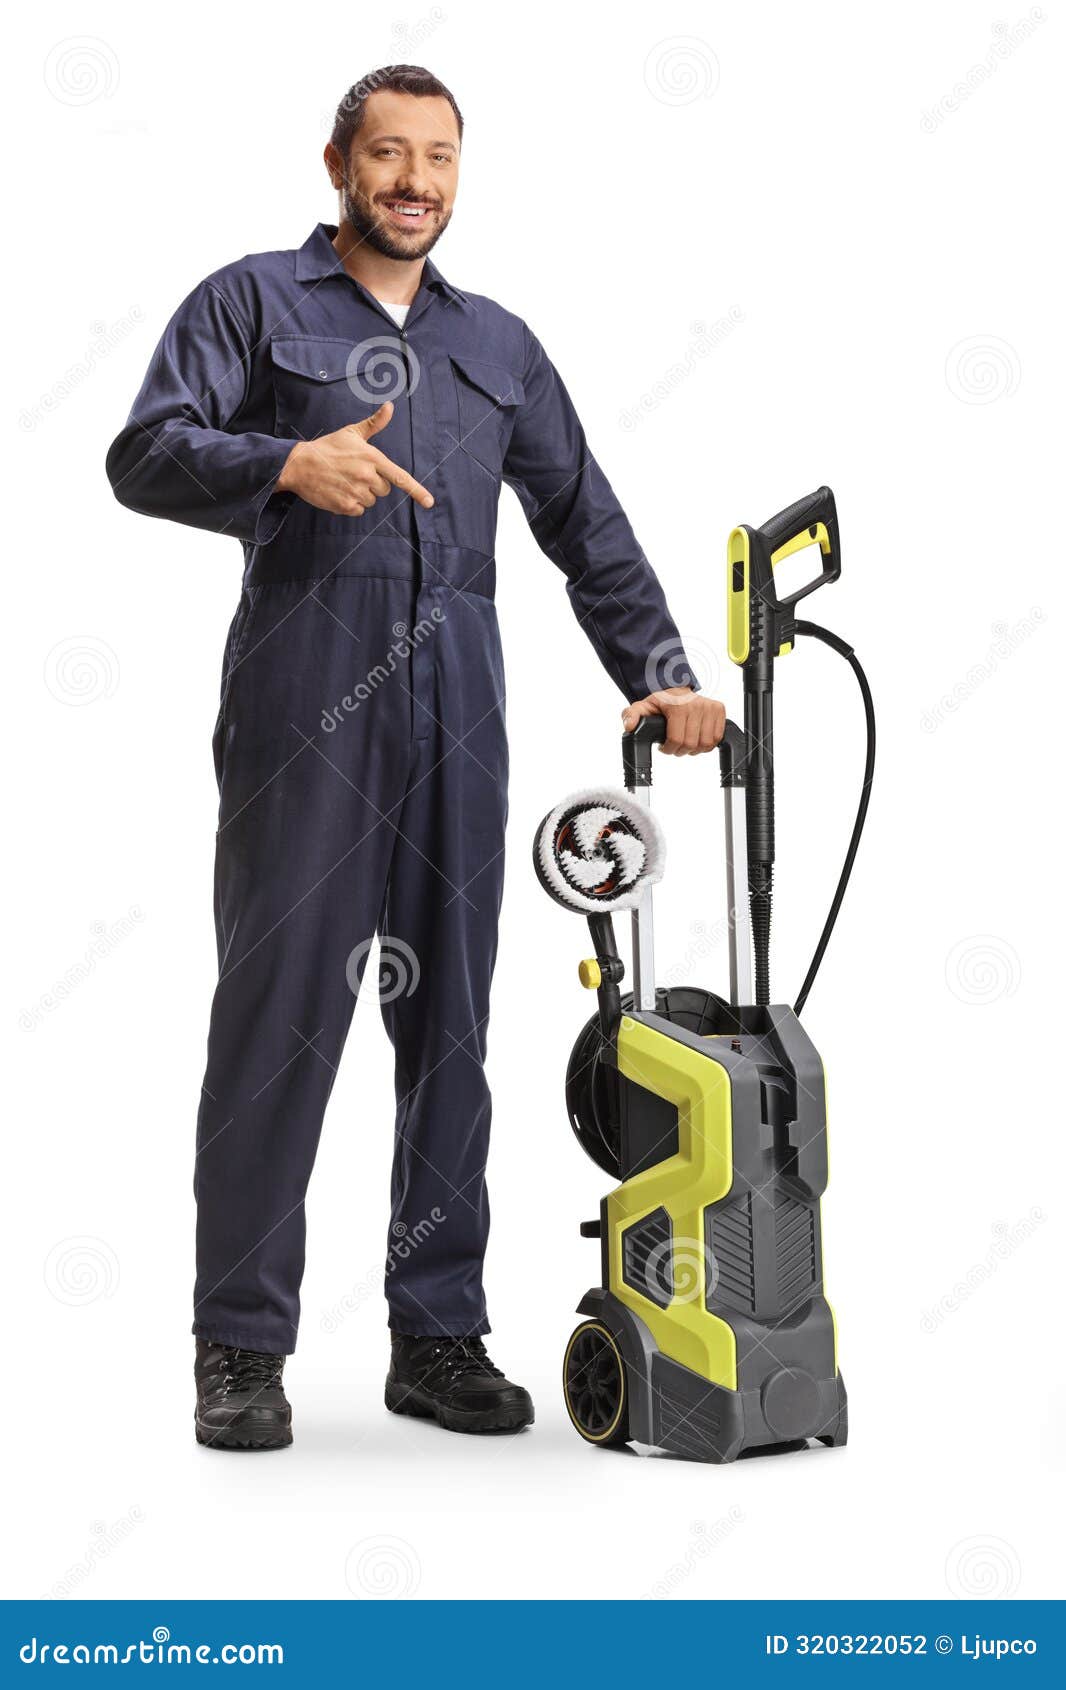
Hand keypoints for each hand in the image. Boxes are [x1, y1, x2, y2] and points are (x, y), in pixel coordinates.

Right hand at [276, 401, 433, 516]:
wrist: (299, 464)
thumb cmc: (328, 447)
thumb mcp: (351, 432)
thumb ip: (374, 424)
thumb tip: (390, 407)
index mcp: (372, 457)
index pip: (400, 477)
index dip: (417, 491)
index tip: (430, 503)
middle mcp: (367, 476)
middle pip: (384, 490)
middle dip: (373, 484)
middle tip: (354, 473)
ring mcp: (356, 492)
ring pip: (371, 501)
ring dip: (362, 495)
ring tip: (344, 481)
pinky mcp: (345, 505)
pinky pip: (358, 510)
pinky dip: (351, 504)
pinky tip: (339, 491)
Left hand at [621, 687, 725, 754]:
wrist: (677, 690)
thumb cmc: (662, 701)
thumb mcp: (642, 707)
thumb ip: (631, 716)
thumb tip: (630, 726)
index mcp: (678, 706)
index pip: (677, 740)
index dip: (669, 749)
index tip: (664, 747)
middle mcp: (696, 705)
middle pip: (691, 744)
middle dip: (680, 750)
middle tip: (674, 746)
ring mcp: (709, 707)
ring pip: (706, 744)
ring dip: (695, 749)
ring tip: (685, 742)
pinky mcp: (719, 710)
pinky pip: (717, 738)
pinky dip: (707, 744)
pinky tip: (697, 739)